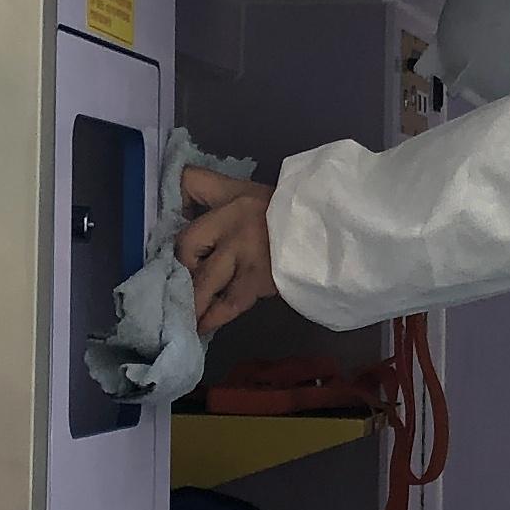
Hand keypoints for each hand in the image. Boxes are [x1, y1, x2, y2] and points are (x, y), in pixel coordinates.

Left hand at [176, 166, 277, 333]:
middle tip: (179, 280)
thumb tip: (183, 211)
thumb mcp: (254, 193)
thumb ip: (221, 197)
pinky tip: (202, 326)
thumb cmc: (291, 213)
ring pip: (201, 281)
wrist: (333, 232)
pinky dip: (212, 317)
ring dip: (190, 300)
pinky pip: (227, 303)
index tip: (176, 221)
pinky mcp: (259, 280)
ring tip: (181, 313)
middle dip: (181, 265)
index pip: (190, 183)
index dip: (176, 202)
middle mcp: (234, 222)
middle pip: (185, 245)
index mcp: (233, 196)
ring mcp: (245, 253)